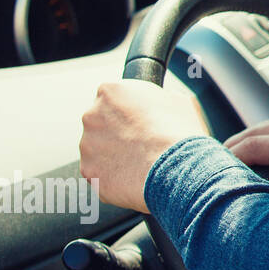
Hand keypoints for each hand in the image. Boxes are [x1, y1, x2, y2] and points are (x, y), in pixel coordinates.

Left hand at [79, 80, 210, 212]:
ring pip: (97, 149)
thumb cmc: (181, 134)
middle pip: (100, 122)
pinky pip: (99, 173)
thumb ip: (158, 99)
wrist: (177, 171)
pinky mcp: (88, 171)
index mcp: (112, 91)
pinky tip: (134, 178)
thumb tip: (158, 105)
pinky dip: (113, 176)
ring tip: (141, 164)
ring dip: (113, 155)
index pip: (112, 96)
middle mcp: (92, 115)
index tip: (141, 120)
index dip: (129, 109)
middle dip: (117, 132)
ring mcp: (87, 145)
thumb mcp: (179, 101)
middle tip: (141, 143)